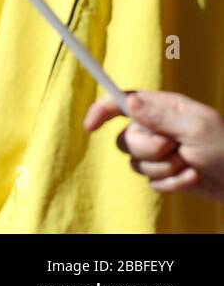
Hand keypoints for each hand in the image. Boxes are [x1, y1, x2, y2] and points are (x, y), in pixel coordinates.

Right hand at [85, 91, 223, 202]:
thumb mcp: (195, 125)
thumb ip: (159, 115)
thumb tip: (127, 102)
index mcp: (161, 108)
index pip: (121, 103)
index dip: (101, 111)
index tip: (90, 127)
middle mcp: (156, 128)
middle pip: (125, 140)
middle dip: (149, 149)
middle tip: (173, 147)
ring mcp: (160, 153)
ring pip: (136, 164)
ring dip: (164, 169)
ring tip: (189, 165)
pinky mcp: (166, 175)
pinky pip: (152, 183)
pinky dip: (173, 183)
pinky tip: (192, 178)